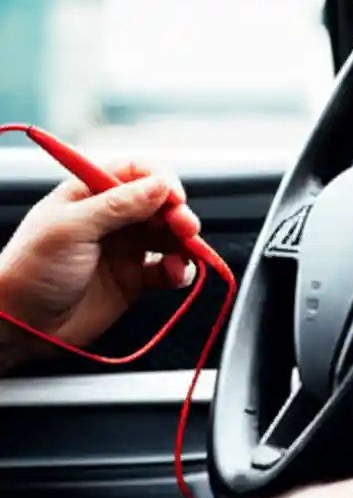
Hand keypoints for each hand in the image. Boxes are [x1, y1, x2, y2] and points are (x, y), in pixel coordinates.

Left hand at [0, 161, 199, 361]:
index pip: (135, 172)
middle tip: (186, 229)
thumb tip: (160, 184)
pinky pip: (169, 269)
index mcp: (90, 194)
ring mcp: (124, 249)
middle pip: (160, 204)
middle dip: (178, 214)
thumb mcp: (71, 229)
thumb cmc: (31, 270)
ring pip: (170, 236)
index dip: (161, 180)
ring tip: (182, 258)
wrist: (21, 324)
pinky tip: (176, 275)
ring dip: (184, 243)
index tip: (175, 197)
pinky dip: (180, 271)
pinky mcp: (135, 280)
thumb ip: (118, 205)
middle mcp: (111, 218)